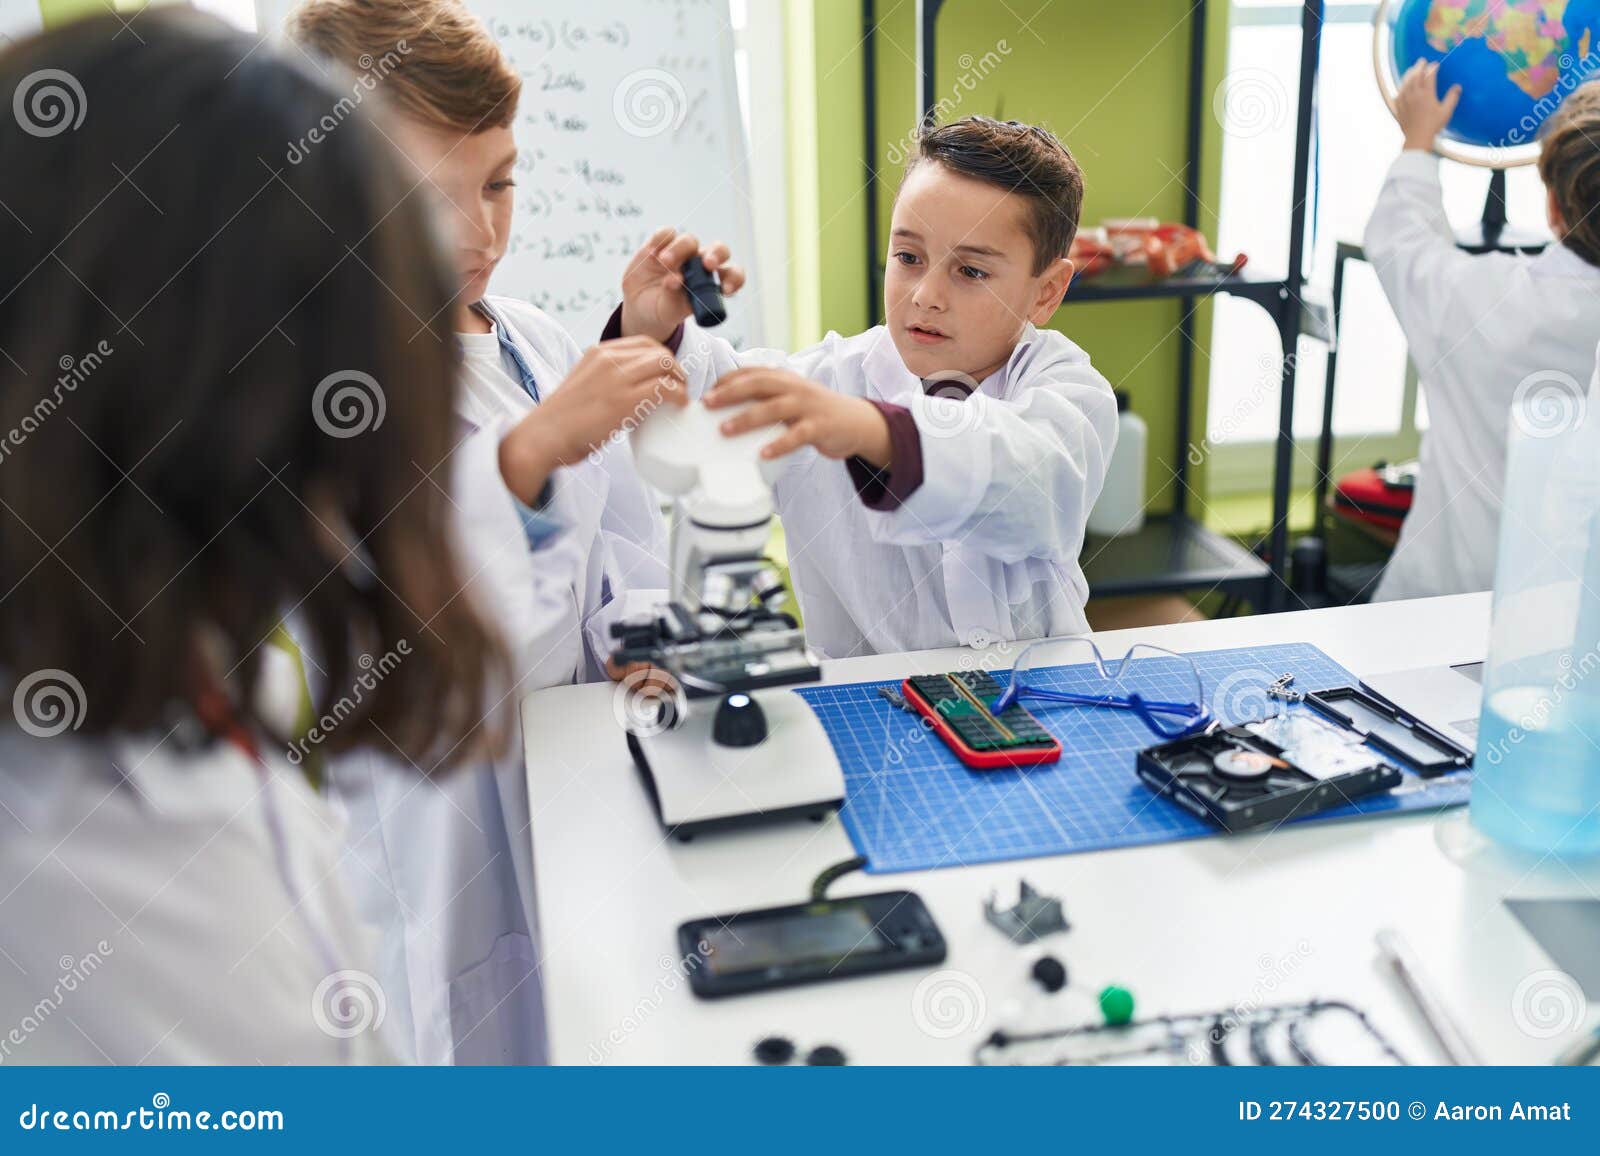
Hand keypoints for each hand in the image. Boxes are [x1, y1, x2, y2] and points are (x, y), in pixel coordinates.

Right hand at [498, 336, 685, 502]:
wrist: (544, 436)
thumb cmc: (562, 421)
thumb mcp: (583, 385)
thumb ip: (602, 381)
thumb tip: (626, 393)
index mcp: (597, 353)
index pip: (643, 343)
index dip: (663, 357)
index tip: (669, 374)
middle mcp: (608, 359)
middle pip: (658, 351)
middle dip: (676, 368)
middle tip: (680, 388)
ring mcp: (616, 377)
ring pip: (665, 364)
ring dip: (680, 380)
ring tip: (682, 397)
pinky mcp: (624, 400)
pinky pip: (665, 387)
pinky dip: (679, 395)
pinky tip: (679, 404)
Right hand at [620, 226, 745, 341]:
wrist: (638, 305)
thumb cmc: (661, 310)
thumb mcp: (668, 311)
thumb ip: (674, 299)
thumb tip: (675, 280)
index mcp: (711, 282)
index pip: (732, 275)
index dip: (734, 278)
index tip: (725, 290)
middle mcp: (701, 264)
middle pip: (719, 249)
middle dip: (716, 254)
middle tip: (707, 265)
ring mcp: (683, 252)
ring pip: (690, 241)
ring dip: (679, 249)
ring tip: (665, 262)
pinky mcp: (662, 244)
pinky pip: (667, 234)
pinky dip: (661, 240)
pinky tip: (653, 253)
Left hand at [704, 367, 891, 465]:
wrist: (855, 421)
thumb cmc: (814, 413)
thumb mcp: (790, 399)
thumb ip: (765, 400)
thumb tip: (726, 414)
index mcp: (785, 378)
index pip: (751, 372)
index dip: (728, 379)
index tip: (707, 392)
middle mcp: (795, 387)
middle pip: (759, 383)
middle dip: (731, 392)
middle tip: (708, 404)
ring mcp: (808, 406)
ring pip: (774, 407)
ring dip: (747, 418)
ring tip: (725, 430)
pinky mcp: (820, 426)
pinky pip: (797, 435)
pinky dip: (780, 444)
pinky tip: (764, 454)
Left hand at [1394, 60, 1459, 152]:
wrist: (1417, 138)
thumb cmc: (1433, 125)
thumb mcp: (1446, 111)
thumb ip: (1452, 98)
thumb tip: (1457, 87)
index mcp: (1427, 95)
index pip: (1429, 76)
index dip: (1432, 68)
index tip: (1435, 64)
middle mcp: (1414, 95)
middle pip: (1415, 76)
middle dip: (1419, 67)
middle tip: (1422, 61)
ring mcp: (1405, 101)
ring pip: (1405, 83)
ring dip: (1409, 74)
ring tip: (1412, 70)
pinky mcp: (1399, 108)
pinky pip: (1398, 94)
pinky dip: (1401, 87)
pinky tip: (1403, 86)